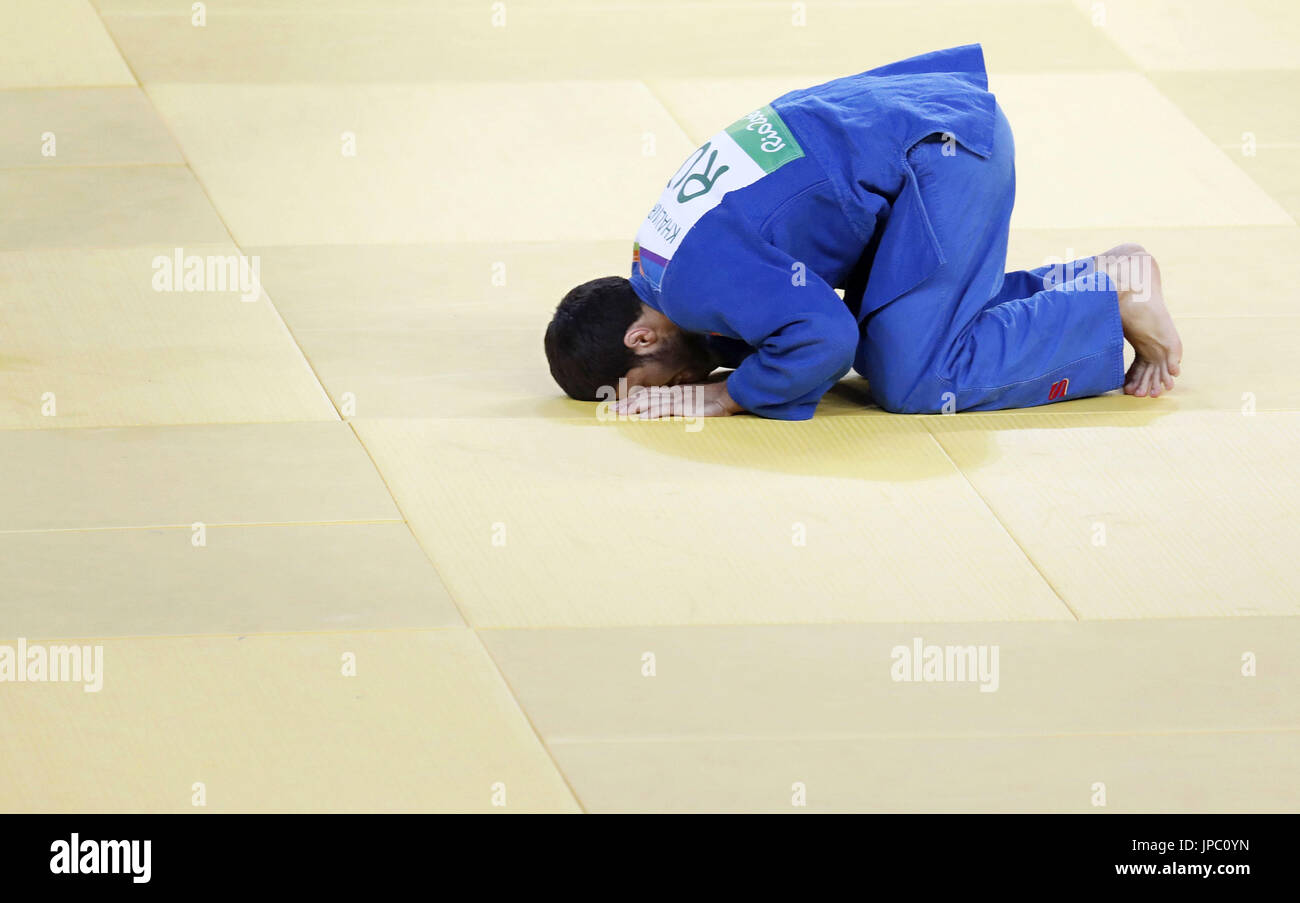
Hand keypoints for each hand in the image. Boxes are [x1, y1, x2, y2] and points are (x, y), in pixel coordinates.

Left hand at [612, 379, 741, 418]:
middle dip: (627, 404)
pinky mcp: (684, 405)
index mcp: (675, 392)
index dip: (633, 399)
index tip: (620, 405)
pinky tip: (642, 416)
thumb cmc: (715, 401)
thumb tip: (672, 411)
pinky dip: (651, 412)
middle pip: (645, 397)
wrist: (730, 395)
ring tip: (619, 414)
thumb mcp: (695, 403)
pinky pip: (665, 408)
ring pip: (650, 402)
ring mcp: (678, 399)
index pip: (649, 395)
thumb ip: (683, 405)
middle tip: (611, 411)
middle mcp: (673, 394)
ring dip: (633, 408)